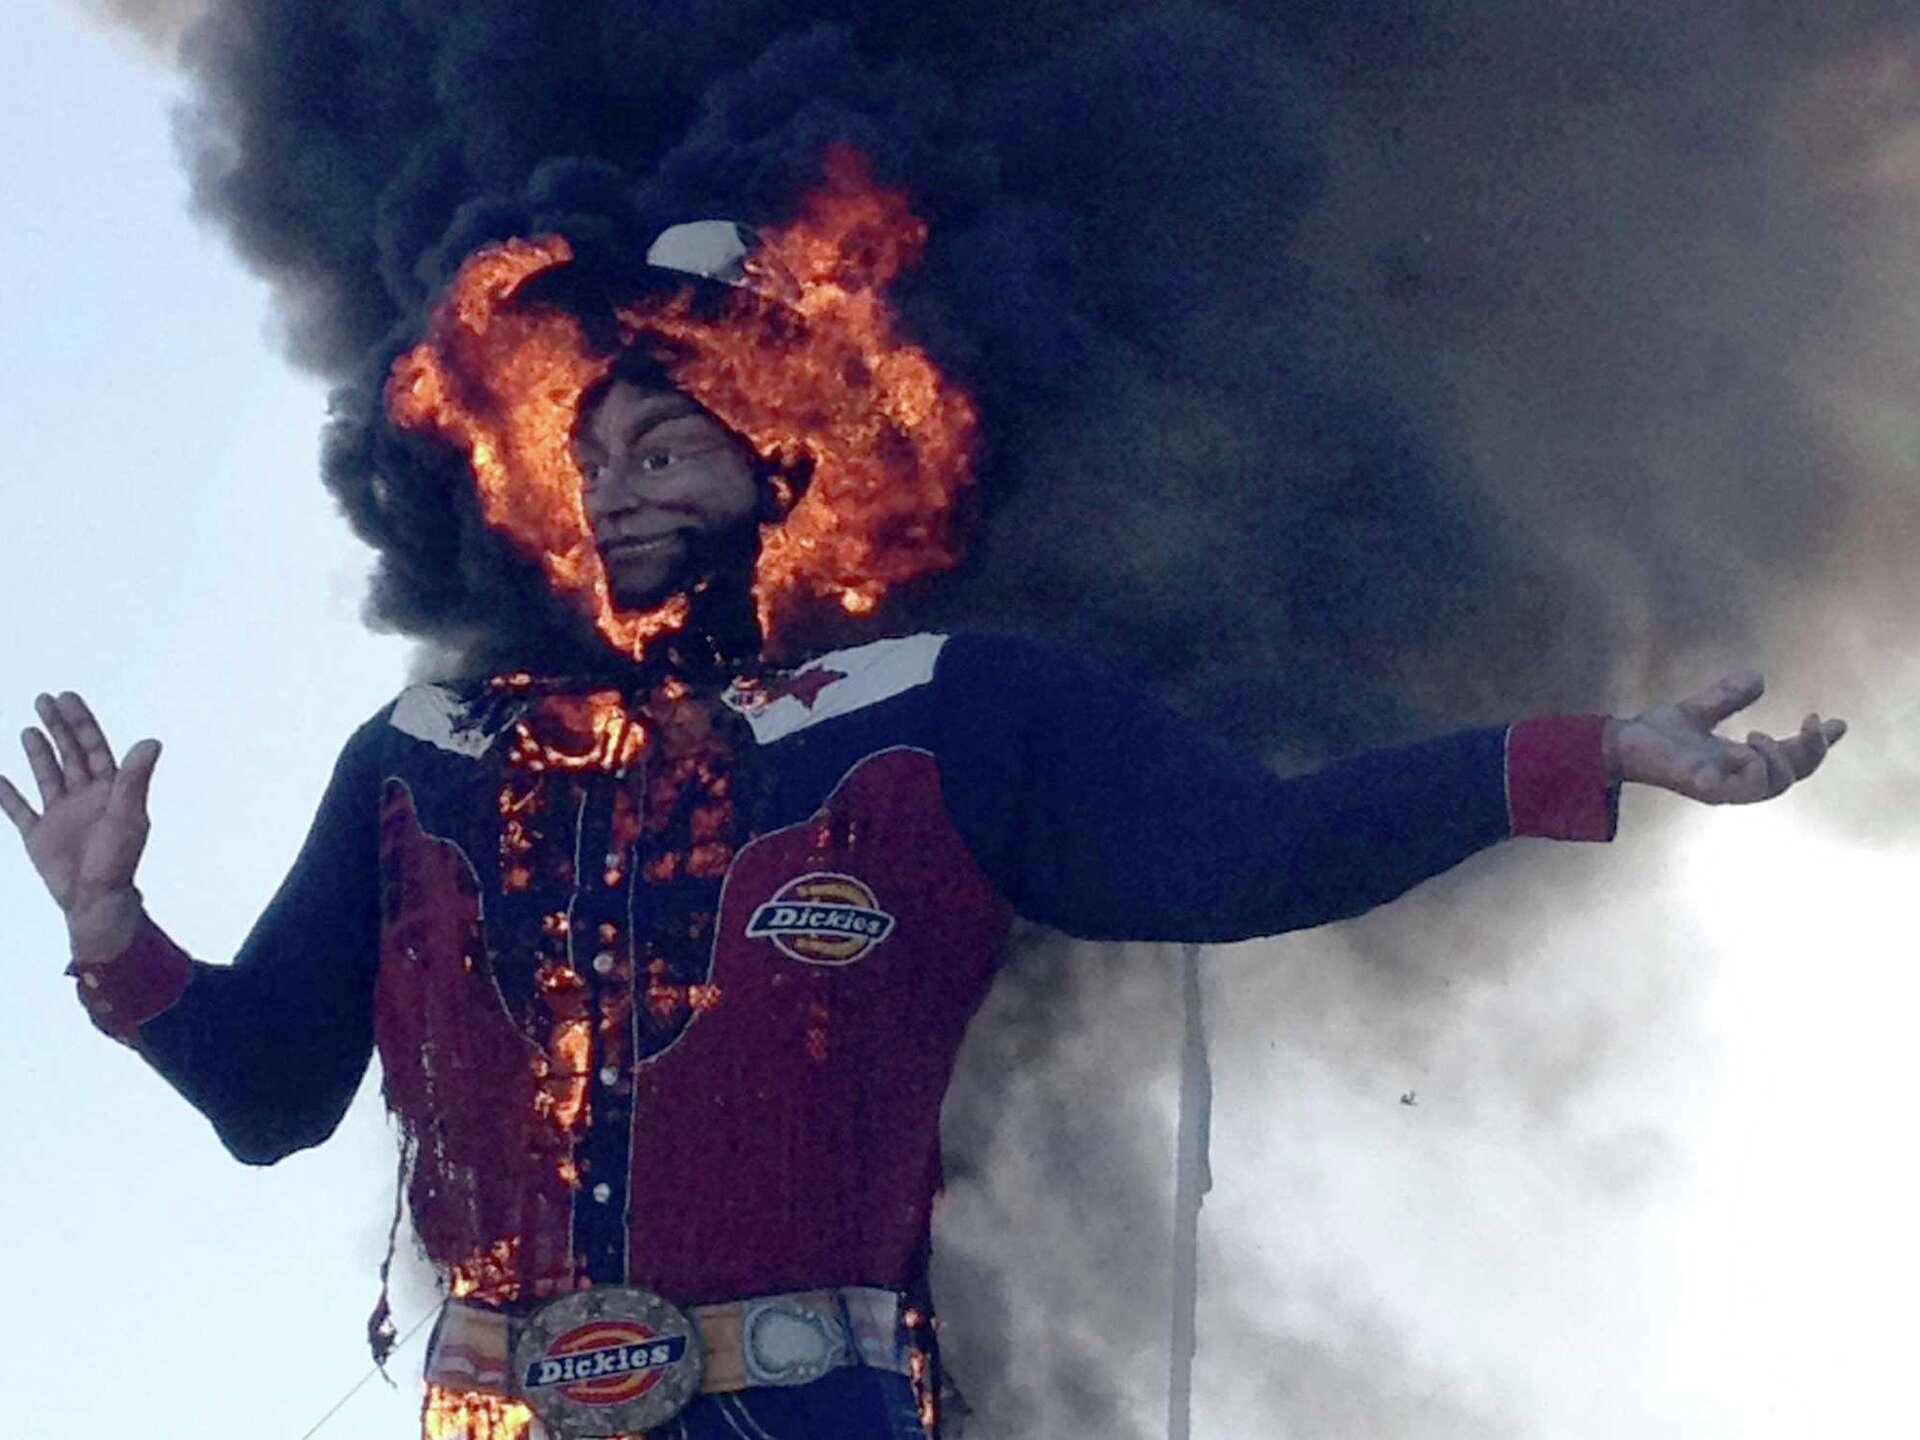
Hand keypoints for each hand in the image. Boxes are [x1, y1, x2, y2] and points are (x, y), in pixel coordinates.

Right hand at [0, 692, 160, 952]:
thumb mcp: (127, 814)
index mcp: (110, 790)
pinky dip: (7, 794)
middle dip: (58, 726)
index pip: (94, 747)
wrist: (94, 900)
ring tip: (28, 729)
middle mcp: (86, 797)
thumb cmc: (117, 859)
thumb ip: (135, 779)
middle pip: (70, 754)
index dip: (81, 721)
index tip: (66, 697)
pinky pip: (19, 809)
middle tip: (44, 699)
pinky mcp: (39, 835)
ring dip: (39, 752)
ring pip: (47, 775)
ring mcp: (62, 815)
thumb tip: (152, 741)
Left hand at [1608, 668, 1845, 804]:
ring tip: (1760, 734)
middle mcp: (1738, 778)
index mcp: (1741, 762)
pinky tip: (1744, 746)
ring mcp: (1723, 787)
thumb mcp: (1699, 711)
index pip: (1791, 758)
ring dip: (1781, 759)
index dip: (1817, 743)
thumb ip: (1727, 697)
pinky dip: (1755, 766)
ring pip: (1776, 786)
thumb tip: (1757, 677)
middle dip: (1813, 750)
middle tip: (1812, 721)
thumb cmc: (1656, 737)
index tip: (1838, 722)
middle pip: (1794, 775)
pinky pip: (1745, 787)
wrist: (1620, 744)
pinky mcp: (1705, 788)